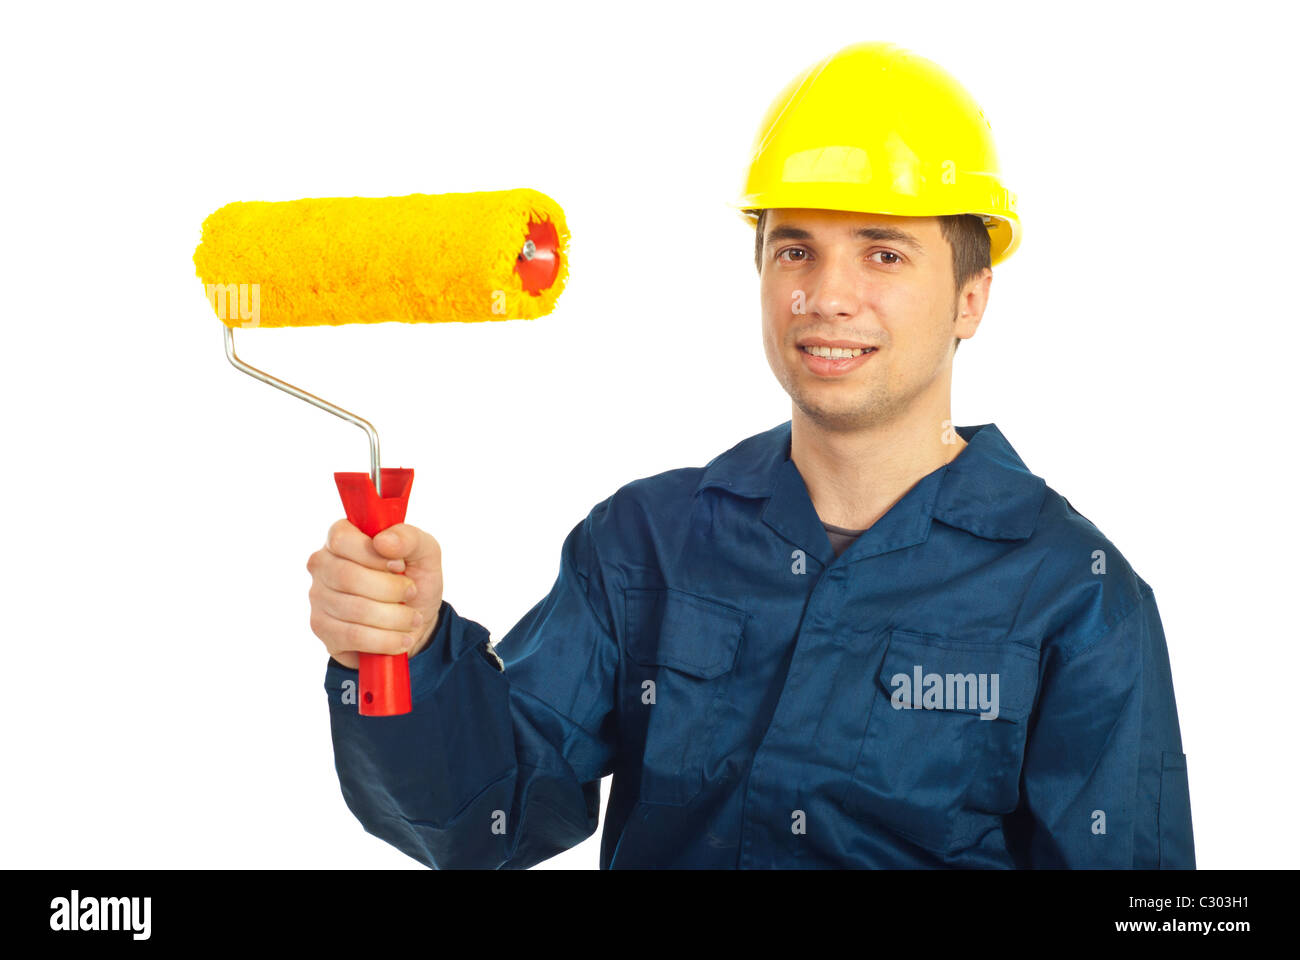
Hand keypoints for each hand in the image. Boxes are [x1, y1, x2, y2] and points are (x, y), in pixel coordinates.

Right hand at [306, 519, 444, 668]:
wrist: (415, 620)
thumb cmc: (415, 578)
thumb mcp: (424, 552)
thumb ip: (409, 538)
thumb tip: (382, 541)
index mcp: (342, 538)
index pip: (341, 539)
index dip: (374, 555)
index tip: (399, 565)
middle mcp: (323, 565)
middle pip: (347, 577)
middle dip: (390, 589)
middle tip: (412, 593)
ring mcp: (318, 598)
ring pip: (353, 609)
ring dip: (394, 617)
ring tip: (412, 619)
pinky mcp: (323, 629)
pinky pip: (352, 636)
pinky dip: (385, 640)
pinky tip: (402, 639)